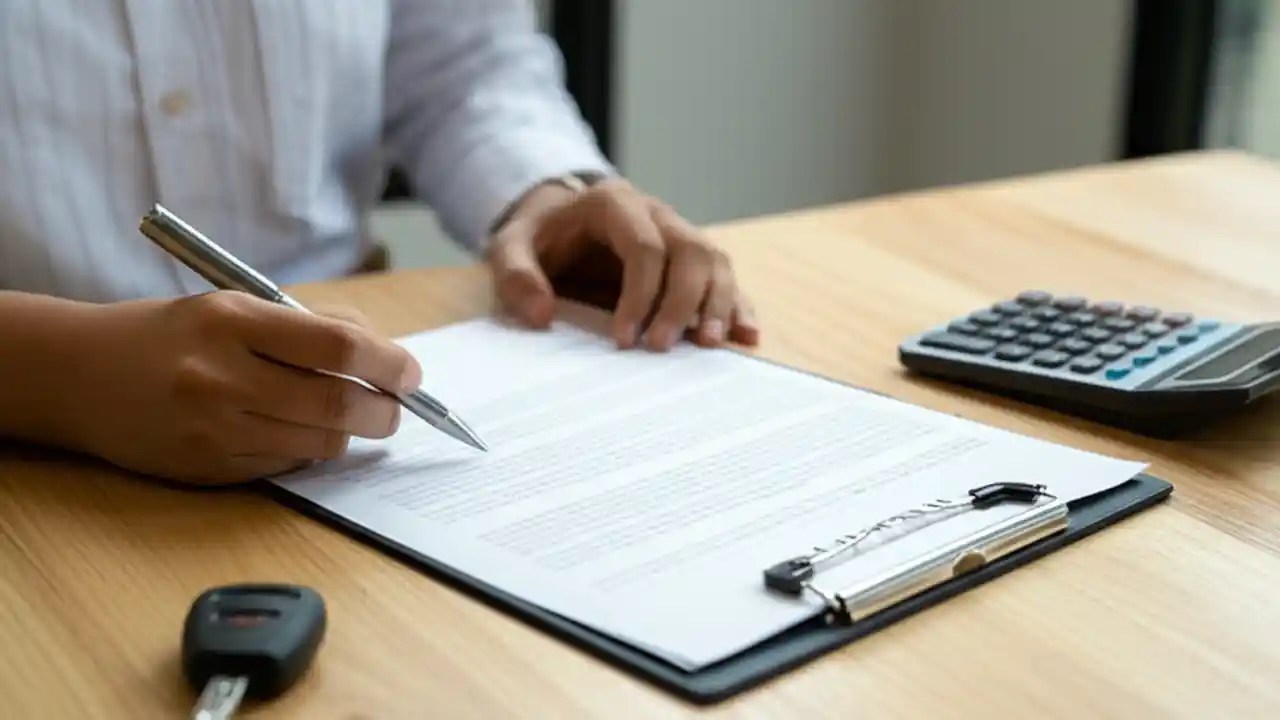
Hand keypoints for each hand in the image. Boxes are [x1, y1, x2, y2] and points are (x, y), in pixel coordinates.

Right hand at [65, 291, 420, 484]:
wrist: (79, 374)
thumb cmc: (173, 333)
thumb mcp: (235, 305)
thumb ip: (309, 324)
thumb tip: (383, 351)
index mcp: (233, 321)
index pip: (337, 347)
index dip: (388, 363)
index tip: (410, 372)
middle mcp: (222, 376)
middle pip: (337, 404)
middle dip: (383, 410)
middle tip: (396, 407)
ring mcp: (214, 428)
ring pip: (319, 443)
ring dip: (350, 434)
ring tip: (354, 418)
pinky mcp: (208, 469)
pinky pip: (286, 466)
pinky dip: (309, 452)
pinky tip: (300, 433)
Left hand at [485, 177, 759, 350]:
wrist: (555, 222)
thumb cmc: (537, 237)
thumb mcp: (510, 246)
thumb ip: (516, 274)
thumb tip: (541, 314)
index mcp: (615, 203)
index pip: (643, 246)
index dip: (640, 294)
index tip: (624, 340)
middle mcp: (657, 214)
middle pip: (690, 252)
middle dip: (682, 303)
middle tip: (662, 348)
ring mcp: (678, 234)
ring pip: (715, 262)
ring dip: (719, 303)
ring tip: (710, 345)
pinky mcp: (689, 260)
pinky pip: (722, 278)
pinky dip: (737, 305)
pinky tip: (745, 334)